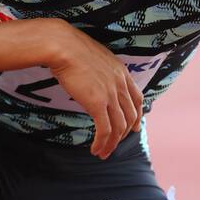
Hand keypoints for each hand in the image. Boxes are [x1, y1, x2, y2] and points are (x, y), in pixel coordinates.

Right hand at [49, 25, 143, 158]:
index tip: (133, 128)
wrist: (62, 46)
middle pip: (130, 116)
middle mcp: (120, 85)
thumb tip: (95, 82)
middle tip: (114, 145)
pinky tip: (95, 149)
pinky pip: (105, 130)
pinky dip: (102, 143)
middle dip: (123, 135)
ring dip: (112, 144)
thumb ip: (101, 72)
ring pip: (119, 127)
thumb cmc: (71, 49)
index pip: (137, 98)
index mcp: (122, 73)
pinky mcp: (98, 103)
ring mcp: (111, 94)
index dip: (137, 115)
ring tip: (103, 153)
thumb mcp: (95, 59)